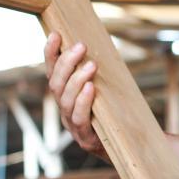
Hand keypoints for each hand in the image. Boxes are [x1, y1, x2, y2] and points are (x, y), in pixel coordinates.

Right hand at [44, 32, 104, 157]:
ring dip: (77, 79)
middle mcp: (63, 108)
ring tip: (91, 65)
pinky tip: (91, 88)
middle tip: (81, 46)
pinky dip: (83, 101)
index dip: (50, 53)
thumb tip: (100, 41)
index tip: (56, 34)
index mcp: (65, 95)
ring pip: (65, 100)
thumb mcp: (104, 87)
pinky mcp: (85, 137)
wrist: (127, 144)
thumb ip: (97, 70)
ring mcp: (71, 124)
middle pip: (56, 83)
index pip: (52, 71)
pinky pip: (79, 118)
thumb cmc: (114, 111)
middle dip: (66, 63)